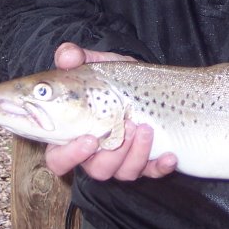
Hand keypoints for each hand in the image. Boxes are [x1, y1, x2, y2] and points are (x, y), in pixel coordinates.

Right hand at [44, 42, 177, 180]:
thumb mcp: (96, 66)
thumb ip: (76, 59)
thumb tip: (66, 55)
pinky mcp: (146, 163)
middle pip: (96, 170)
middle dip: (111, 154)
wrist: (142, 82)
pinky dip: (161, 167)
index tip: (88, 139)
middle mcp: (95, 155)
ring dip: (136, 154)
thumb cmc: (111, 79)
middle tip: (125, 127)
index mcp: (74, 136)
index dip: (69, 156)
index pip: (58, 160)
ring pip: (123, 172)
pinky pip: (152, 173)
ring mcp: (122, 161)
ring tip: (145, 127)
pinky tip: (170, 156)